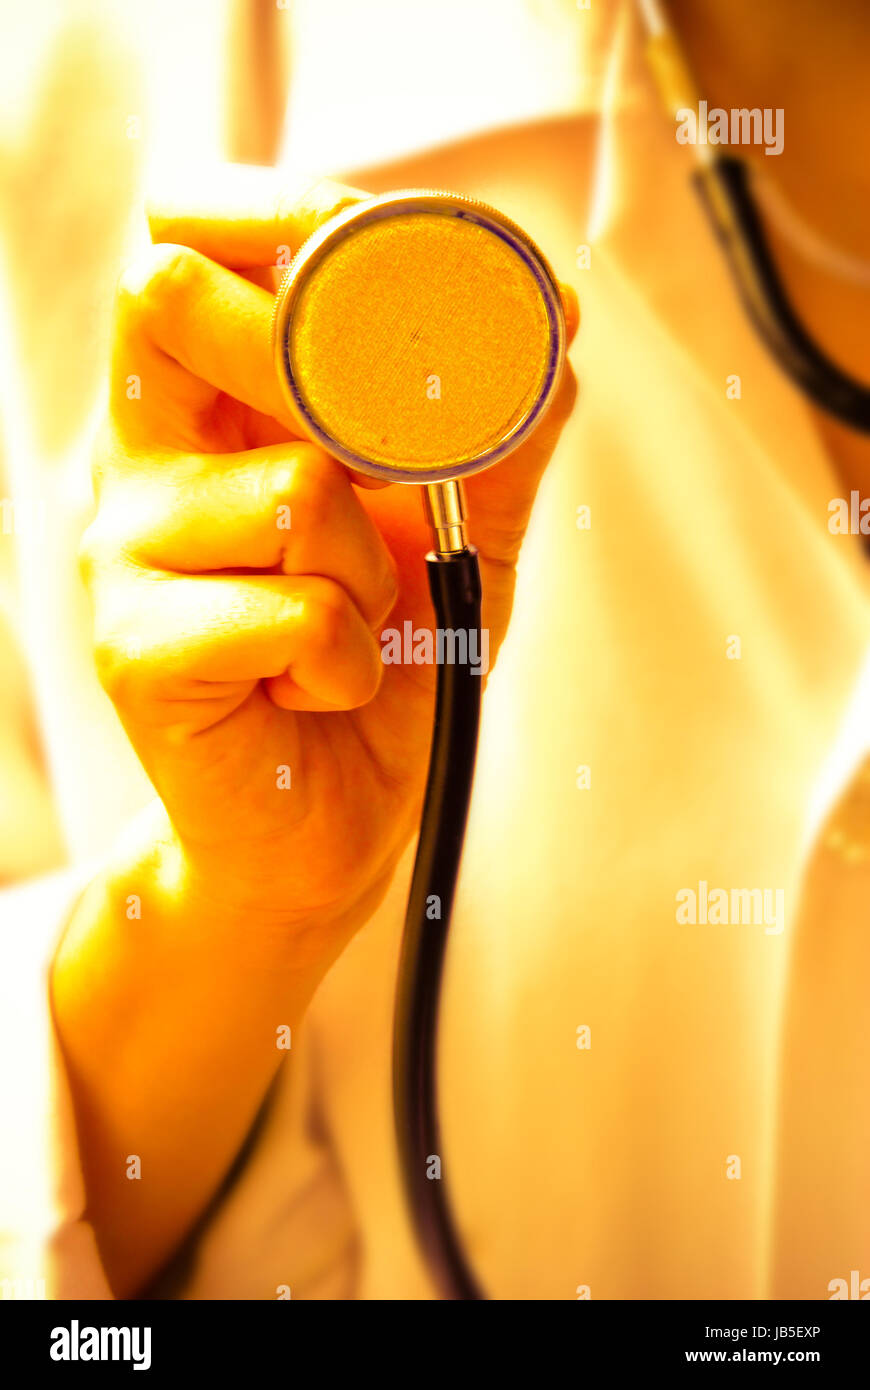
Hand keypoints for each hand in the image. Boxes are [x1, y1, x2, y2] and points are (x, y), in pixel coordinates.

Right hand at [82, 170, 578, 959]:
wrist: (328, 823)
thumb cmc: (383, 666)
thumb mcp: (461, 534)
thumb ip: (498, 429)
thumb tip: (558, 320)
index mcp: (206, 409)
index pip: (186, 240)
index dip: (278, 211)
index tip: (367, 246)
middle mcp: (138, 460)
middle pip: (173, 298)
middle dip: (314, 358)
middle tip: (381, 462)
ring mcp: (121, 551)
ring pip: (294, 486)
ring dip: (373, 573)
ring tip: (354, 629)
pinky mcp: (133, 649)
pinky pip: (298, 609)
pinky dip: (351, 660)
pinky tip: (322, 691)